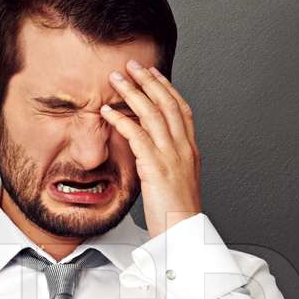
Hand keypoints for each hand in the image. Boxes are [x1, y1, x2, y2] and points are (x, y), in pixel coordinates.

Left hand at [99, 60, 201, 239]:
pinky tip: (107, 111)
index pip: (181, 110)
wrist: (184, 234)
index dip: (167, 88)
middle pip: (167, 104)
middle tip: (132, 64)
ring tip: (116, 78)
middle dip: (149, 80)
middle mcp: (184, 149)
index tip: (154, 73)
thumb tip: (149, 152)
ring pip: (153, 114)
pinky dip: (121, 120)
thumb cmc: (177, 214)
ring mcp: (171, 156)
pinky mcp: (156, 168)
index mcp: (190, 151)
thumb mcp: (177, 181)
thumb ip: (166, 162)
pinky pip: (137, 136)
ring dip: (132, 92)